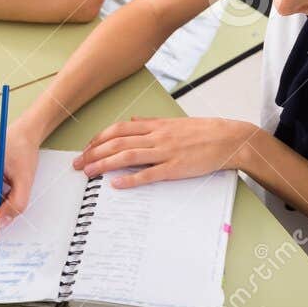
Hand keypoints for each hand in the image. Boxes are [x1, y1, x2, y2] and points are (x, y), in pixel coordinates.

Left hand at [73, 117, 255, 188]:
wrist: (230, 139)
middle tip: (78, 164)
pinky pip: (149, 175)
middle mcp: (158, 136)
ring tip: (88, 173)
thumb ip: (152, 122)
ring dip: (104, 165)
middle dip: (94, 153)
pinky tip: (116, 184)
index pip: (119, 129)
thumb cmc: (204, 131)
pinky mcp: (175, 168)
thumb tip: (133, 121)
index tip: (86, 148)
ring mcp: (166, 152)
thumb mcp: (175, 122)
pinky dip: (130, 180)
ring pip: (128, 157)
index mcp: (157, 125)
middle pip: (118, 143)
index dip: (99, 138)